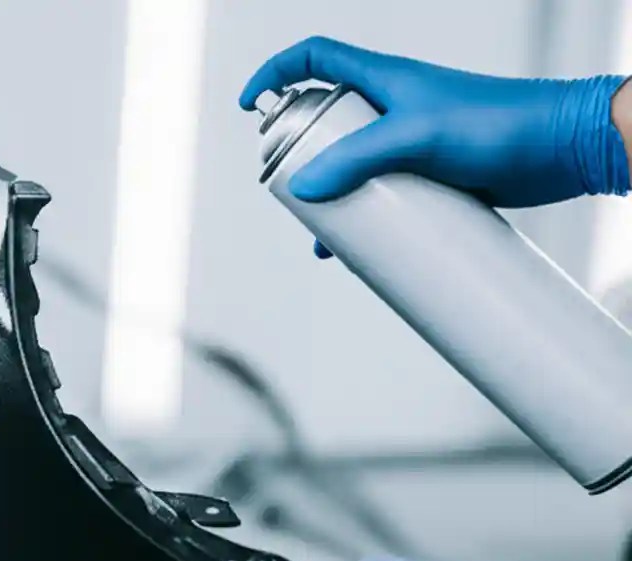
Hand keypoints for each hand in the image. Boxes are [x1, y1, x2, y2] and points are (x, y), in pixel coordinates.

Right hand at [241, 37, 629, 256]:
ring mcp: (411, 140)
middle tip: (285, 183)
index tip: (250, 107)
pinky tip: (358, 247)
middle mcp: (392, 105)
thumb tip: (304, 187)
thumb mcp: (417, 136)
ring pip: (352, 162)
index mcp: (382, 78)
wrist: (564, 147)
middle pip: (325, 118)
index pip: (314, 58)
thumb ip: (358, 157)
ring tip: (319, 230)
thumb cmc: (499, 123)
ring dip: (330, 193)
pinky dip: (366, 217)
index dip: (275, 74)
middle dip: (297, 151)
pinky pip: (384, 192)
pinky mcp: (431, 173)